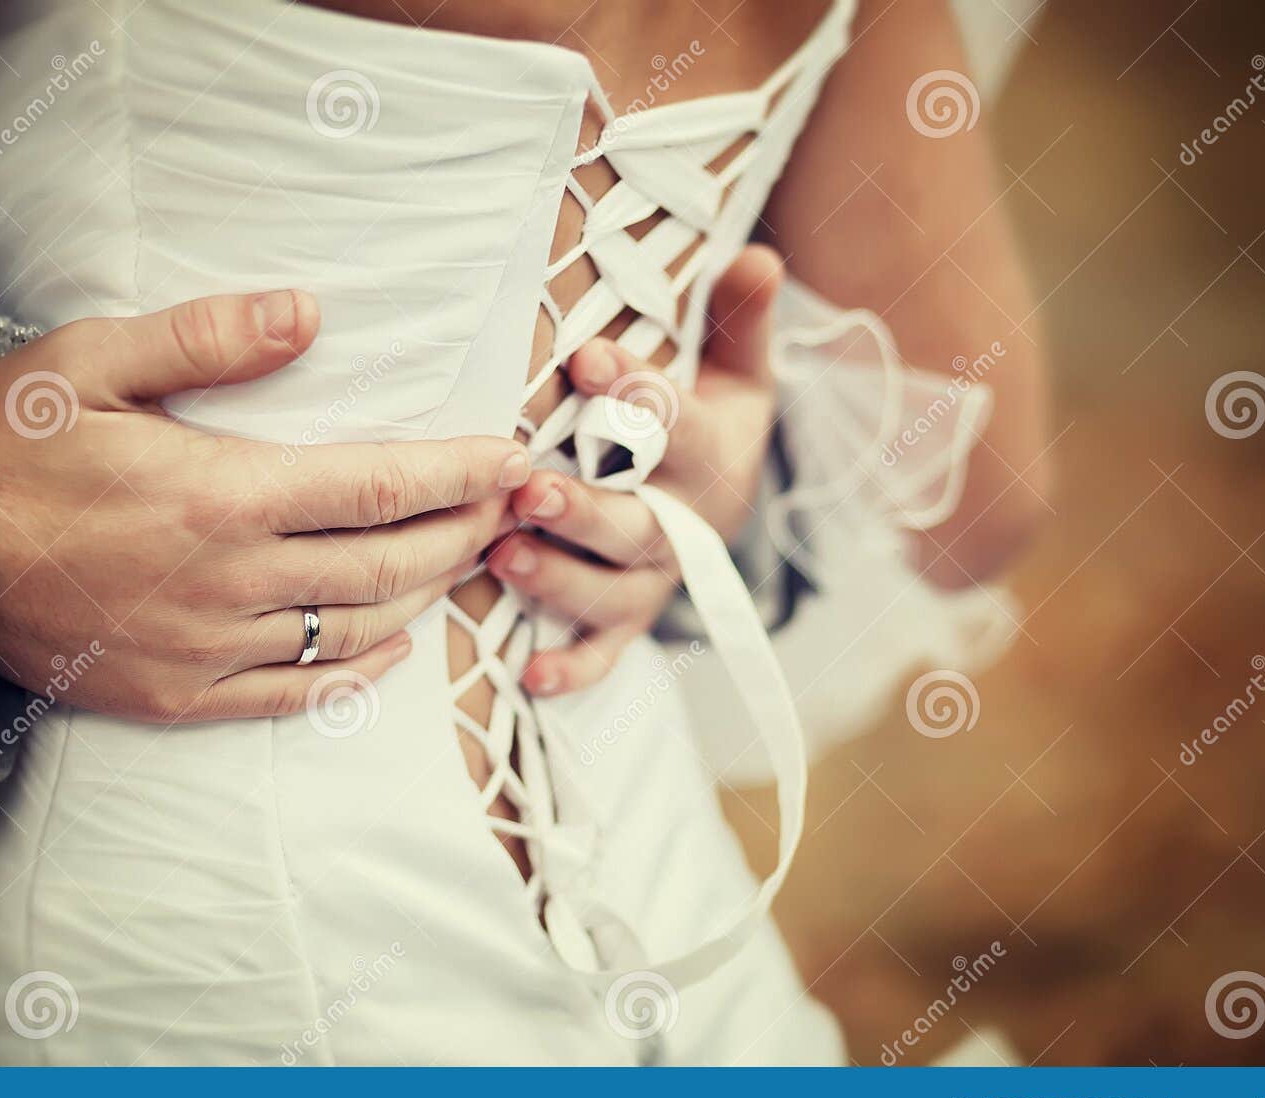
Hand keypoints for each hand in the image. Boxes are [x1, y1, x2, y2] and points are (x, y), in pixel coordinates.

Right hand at [0, 290, 529, 721]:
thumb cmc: (6, 447)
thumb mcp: (92, 363)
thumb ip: (206, 339)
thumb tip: (306, 313)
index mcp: (225, 494)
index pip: (380, 485)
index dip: (458, 473)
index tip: (510, 456)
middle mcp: (234, 581)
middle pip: (388, 563)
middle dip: (463, 530)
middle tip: (509, 506)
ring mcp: (210, 647)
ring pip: (355, 630)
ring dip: (426, 595)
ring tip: (465, 559)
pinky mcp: (180, 694)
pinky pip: (295, 693)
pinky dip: (359, 673)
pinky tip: (395, 649)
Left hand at [487, 246, 782, 695]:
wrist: (724, 504)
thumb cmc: (710, 425)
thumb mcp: (737, 372)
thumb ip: (739, 318)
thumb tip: (758, 254)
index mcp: (710, 458)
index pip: (678, 426)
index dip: (640, 395)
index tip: (589, 359)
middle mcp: (683, 527)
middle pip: (638, 525)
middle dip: (585, 508)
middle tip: (529, 486)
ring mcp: (653, 581)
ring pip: (612, 590)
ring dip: (561, 579)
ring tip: (506, 555)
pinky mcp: (628, 622)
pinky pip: (604, 654)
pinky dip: (574, 670)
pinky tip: (531, 676)